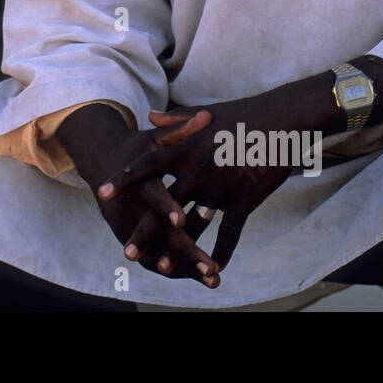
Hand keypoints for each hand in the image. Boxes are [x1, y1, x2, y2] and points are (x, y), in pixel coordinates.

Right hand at [58, 104, 222, 287]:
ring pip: (159, 253)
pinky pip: (156, 260)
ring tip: (213, 279)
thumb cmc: (136, 148)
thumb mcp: (155, 139)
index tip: (183, 220)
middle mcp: (133, 209)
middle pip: (159, 235)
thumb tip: (207, 116)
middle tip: (209, 268)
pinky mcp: (134, 239)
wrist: (101, 163)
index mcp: (139, 182)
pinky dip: (177, 270)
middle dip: (184, 251)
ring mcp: (131, 228)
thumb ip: (180, 130)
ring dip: (185, 267)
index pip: (153, 197)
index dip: (167, 208)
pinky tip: (201, 278)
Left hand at [98, 102, 292, 272]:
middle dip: (145, 230)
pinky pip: (230, 232)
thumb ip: (173, 121)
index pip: (147, 166)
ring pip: (194, 225)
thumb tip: (149, 115)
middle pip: (164, 205)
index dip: (124, 180)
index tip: (102, 193)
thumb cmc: (241, 115)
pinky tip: (214, 269)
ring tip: (161, 269)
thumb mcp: (203, 113)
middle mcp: (197, 170)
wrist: (281, 119)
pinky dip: (222, 252)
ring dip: (178, 249)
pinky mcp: (244, 199)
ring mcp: (220, 187)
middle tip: (127, 251)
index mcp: (185, 149)